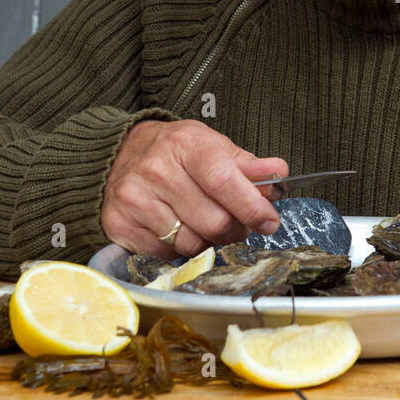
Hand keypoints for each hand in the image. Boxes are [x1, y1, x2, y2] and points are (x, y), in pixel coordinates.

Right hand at [102, 119, 287, 258]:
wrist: (120, 153)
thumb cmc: (176, 152)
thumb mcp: (213, 146)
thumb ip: (248, 165)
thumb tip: (279, 174)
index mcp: (186, 145)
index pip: (224, 181)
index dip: (252, 207)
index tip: (268, 221)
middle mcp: (156, 169)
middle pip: (213, 221)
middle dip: (234, 230)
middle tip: (236, 225)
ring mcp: (134, 198)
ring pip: (191, 244)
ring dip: (206, 241)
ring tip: (201, 223)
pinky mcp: (119, 224)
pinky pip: (165, 254)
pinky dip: (177, 248)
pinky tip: (174, 228)